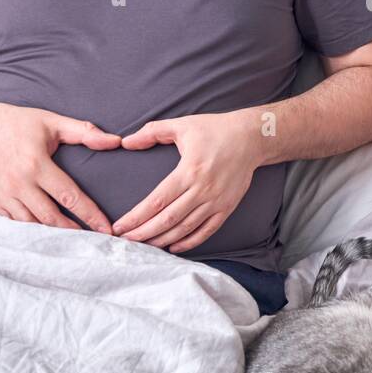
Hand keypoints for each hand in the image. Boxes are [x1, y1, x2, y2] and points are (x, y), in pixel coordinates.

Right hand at [0, 102, 119, 231]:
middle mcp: (19, 183)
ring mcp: (5, 195)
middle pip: (51, 217)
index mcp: (36, 164)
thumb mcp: (54, 122)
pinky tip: (49, 235)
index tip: (106, 229)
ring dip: (54, 234)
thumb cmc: (22, 125)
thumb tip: (115, 141)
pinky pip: (17, 224)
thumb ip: (85, 132)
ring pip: (32, 224)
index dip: (89, 215)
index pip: (69, 196)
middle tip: (94, 240)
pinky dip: (34, 230)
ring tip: (75, 241)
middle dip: (74, 231)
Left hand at [112, 111, 263, 251]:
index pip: (156, 201)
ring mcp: (216, 201)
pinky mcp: (227, 207)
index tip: (120, 226)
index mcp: (189, 171)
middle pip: (167, 219)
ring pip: (185, 228)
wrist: (252, 138)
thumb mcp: (182, 125)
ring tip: (144, 246)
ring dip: (163, 240)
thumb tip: (126, 142)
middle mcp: (202, 190)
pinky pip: (206, 230)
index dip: (136, 217)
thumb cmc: (215, 130)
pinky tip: (173, 247)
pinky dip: (189, 242)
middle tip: (125, 241)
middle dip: (144, 233)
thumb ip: (152, 131)